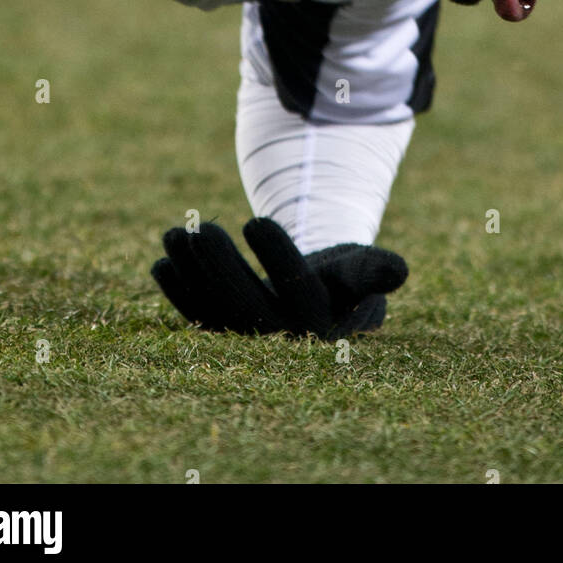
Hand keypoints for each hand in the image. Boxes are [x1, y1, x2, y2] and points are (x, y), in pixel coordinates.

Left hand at [151, 218, 407, 339]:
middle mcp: (281, 344)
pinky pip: (197, 318)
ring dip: (190, 274)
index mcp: (320, 326)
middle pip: (246, 304)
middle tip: (201, 227)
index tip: (254, 217)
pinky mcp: (223, 340)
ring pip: (214, 309)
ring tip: (174, 233)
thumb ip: (373, 269)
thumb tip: (400, 271)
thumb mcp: (358, 269)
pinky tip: (162, 262)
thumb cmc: (340, 279)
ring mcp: (247, 345)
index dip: (274, 255)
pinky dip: (177, 293)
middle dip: (219, 265)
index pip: (296, 289)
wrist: (316, 303)